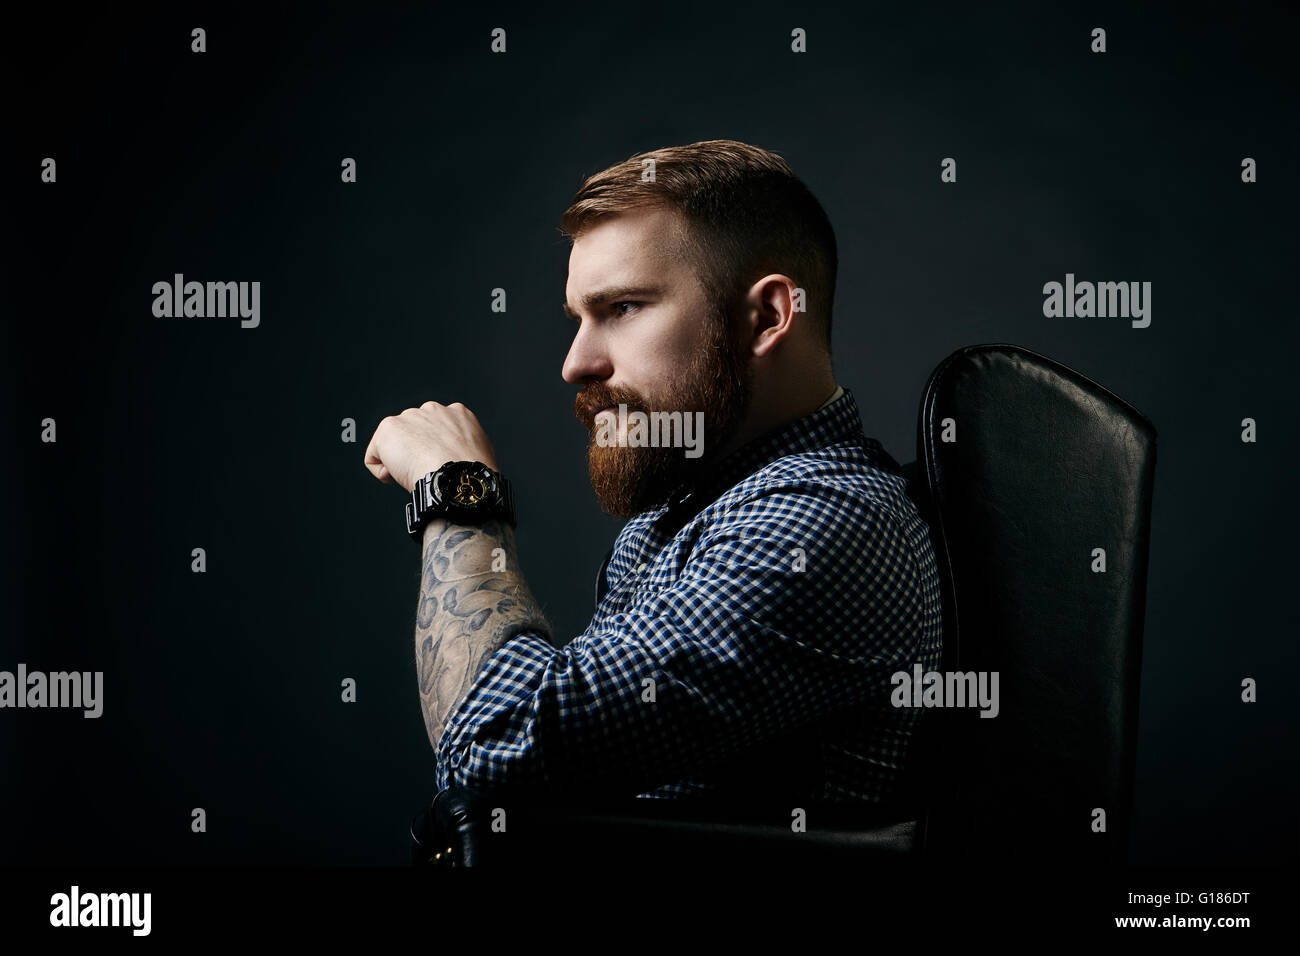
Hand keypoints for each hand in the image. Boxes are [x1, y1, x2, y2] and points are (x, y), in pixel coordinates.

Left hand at [363, 402, 499, 492]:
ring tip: (416, 474)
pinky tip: (398, 478)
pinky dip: (382, 472)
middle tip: (426, 470)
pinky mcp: (388, 428)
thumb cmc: (471, 475)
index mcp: (458, 414)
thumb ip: (461, 448)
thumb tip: (450, 458)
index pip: (437, 429)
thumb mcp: (477, 455)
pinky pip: (374, 457)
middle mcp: (432, 410)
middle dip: (416, 452)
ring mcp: (409, 417)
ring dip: (400, 461)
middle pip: (413, 433)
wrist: (457, 476)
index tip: (439, 465)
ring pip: (394, 444)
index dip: (435, 451)